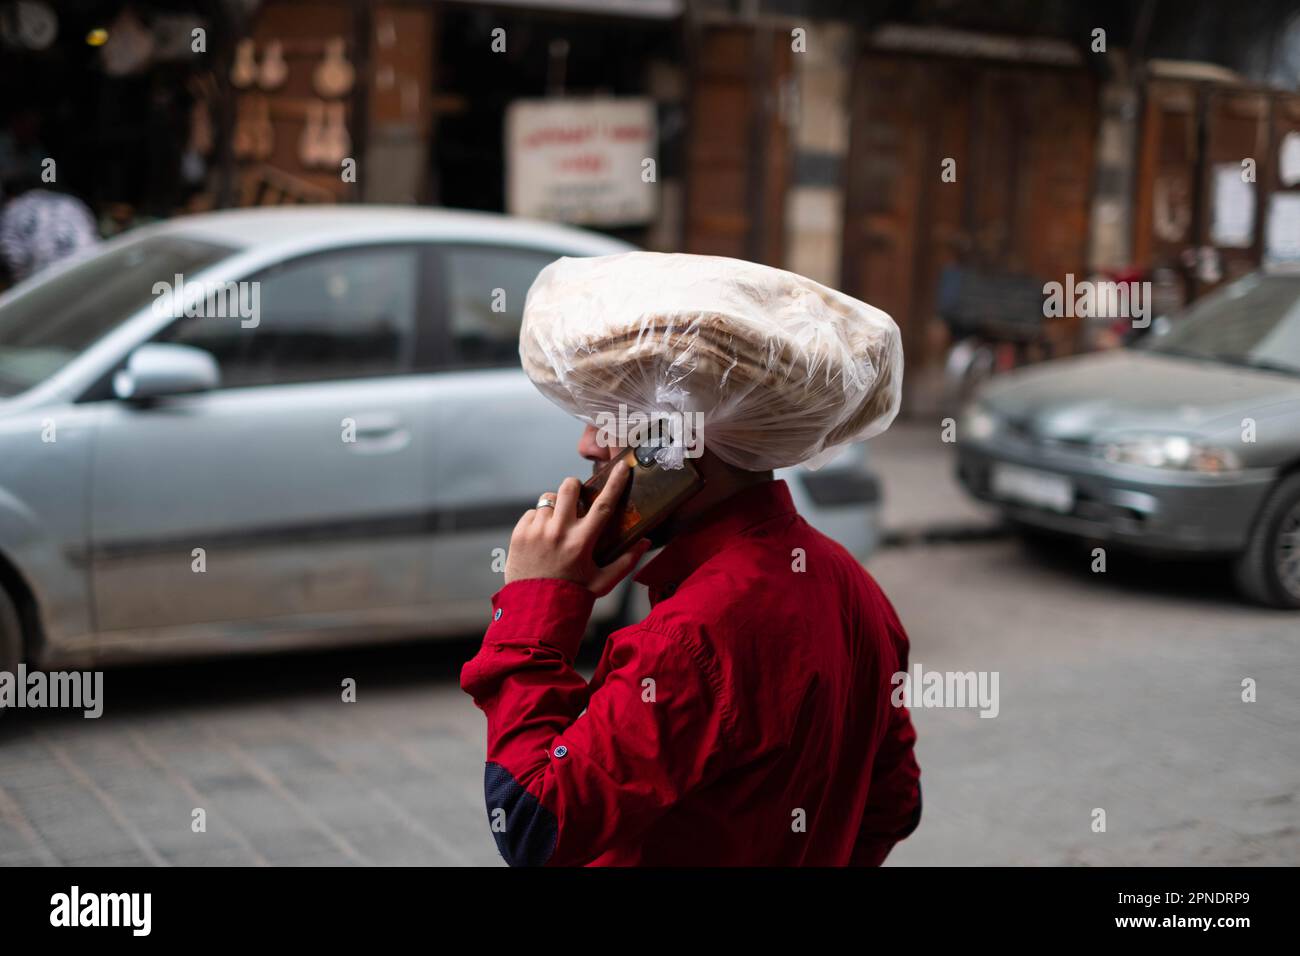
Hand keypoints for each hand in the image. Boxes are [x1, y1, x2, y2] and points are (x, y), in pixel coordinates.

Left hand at [505, 461, 650, 595]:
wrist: (535, 610)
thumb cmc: (572, 596)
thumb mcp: (603, 582)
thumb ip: (626, 561)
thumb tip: (645, 542)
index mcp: (582, 542)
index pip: (603, 505)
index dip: (615, 483)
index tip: (622, 467)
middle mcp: (559, 532)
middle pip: (569, 487)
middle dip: (574, 487)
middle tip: (576, 498)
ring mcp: (537, 531)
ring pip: (548, 499)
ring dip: (555, 508)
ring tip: (556, 528)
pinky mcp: (519, 533)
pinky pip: (531, 512)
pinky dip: (538, 520)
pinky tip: (541, 538)